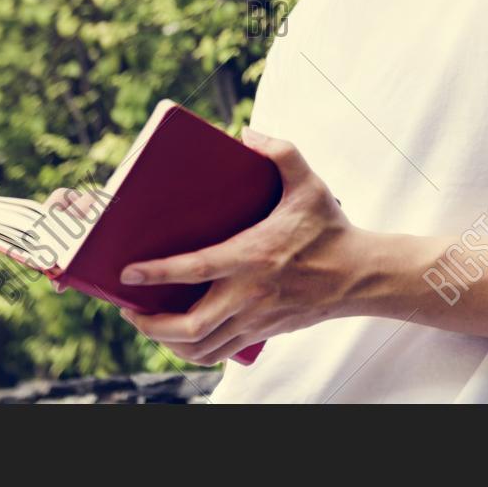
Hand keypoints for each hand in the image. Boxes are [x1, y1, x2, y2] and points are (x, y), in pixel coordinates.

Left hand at [109, 127, 365, 364]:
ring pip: (201, 348)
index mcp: (254, 256)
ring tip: (148, 323)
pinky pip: (218, 354)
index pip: (195, 269)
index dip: (156, 273)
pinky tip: (180, 336)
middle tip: (129, 308)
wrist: (360, 275)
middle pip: (189, 326)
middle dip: (150, 324)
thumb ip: (281, 151)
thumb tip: (247, 133)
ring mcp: (255, 319)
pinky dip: (193, 351)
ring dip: (167, 342)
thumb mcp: (309, 183)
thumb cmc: (329, 228)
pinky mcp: (262, 333)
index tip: (127, 272)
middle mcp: (250, 294)